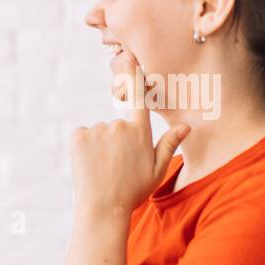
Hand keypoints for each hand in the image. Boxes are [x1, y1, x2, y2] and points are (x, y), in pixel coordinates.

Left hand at [70, 74, 189, 214]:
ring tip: (101, 169)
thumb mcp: (157, 170)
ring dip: (97, 146)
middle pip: (115, 125)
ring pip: (97, 132)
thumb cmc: (132, 191)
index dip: (133, 74)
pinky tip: (88, 164)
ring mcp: (98, 130)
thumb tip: (186, 126)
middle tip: (115, 167)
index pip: (139, 96)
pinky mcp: (78, 136)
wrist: (103, 209)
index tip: (129, 55)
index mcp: (140, 132)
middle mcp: (119, 126)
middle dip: (114, 142)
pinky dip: (82, 148)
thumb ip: (169, 144)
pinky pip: (81, 136)